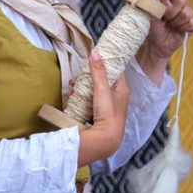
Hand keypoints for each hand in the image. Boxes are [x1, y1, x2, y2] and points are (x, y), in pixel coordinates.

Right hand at [77, 49, 128, 166]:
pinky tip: (69, 98)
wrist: (104, 140)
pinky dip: (78, 100)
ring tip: (71, 88)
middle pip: (101, 82)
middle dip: (87, 78)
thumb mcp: (102, 89)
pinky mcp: (98, 116)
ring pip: (93, 93)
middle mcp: (116, 99)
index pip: (116, 71)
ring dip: (81, 89)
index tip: (93, 59)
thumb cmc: (108, 113)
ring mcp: (107, 108)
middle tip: (76, 78)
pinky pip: (87, 104)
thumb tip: (95, 52)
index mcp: (122, 90)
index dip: (105, 64)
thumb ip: (98, 71)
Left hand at [136, 0, 192, 83]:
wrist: (155, 45)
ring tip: (168, 25)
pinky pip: (192, 22)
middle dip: (171, 10)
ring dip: (175, 21)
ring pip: (186, 12)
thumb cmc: (150, 28)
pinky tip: (176, 30)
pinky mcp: (192, 23)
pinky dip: (183, 27)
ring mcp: (186, 12)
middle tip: (163, 18)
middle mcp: (178, 3)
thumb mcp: (148, 17)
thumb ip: (154, 7)